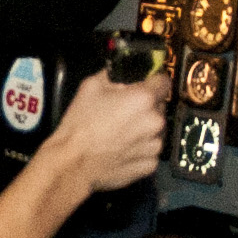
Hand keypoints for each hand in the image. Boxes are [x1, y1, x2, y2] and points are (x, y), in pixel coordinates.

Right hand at [43, 65, 170, 193]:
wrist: (73, 162)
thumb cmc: (81, 123)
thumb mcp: (91, 85)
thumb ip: (114, 74)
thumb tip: (123, 71)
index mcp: (144, 99)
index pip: (164, 81)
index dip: (153, 81)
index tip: (145, 85)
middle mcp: (156, 122)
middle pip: (159, 107)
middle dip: (146, 107)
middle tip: (125, 111)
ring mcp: (155, 146)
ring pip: (156, 130)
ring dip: (145, 129)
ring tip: (122, 133)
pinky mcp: (150, 165)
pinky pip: (150, 151)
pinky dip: (141, 149)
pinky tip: (123, 149)